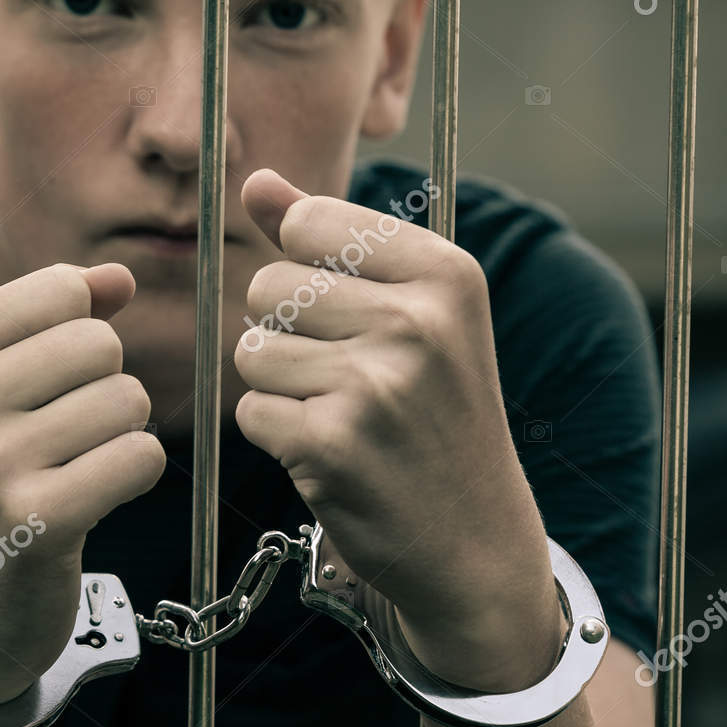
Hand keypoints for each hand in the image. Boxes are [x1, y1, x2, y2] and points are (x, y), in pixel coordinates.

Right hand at [0, 263, 165, 706]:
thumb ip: (55, 322)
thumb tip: (120, 278)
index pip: (61, 290)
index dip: (80, 335)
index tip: (44, 389)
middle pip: (99, 343)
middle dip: (104, 387)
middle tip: (63, 441)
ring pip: (127, 399)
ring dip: (120, 436)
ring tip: (72, 472)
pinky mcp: (37, 520)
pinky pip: (141, 457)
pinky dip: (134, 476)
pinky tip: (92, 502)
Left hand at [233, 170, 560, 691]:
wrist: (477, 545)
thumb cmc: (436, 421)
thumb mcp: (411, 317)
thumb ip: (329, 241)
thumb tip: (255, 181)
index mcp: (446, 272)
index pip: (310, 222)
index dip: (306, 272)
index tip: (354, 319)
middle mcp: (417, 320)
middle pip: (269, 286)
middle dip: (287, 335)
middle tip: (351, 384)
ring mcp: (376, 383)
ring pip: (251, 350)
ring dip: (279, 390)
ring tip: (341, 417)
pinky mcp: (333, 442)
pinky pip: (250, 411)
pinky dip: (276, 438)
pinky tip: (332, 456)